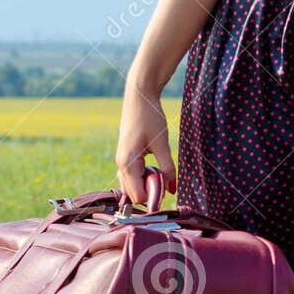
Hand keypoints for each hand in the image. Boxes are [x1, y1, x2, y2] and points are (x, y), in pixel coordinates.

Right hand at [115, 73, 176, 205]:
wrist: (139, 96)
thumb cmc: (150, 118)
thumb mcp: (162, 144)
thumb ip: (167, 169)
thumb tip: (172, 190)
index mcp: (128, 163)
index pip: (138, 195)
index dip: (154, 196)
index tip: (168, 186)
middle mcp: (121, 164)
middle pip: (133, 194)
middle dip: (150, 192)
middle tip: (166, 178)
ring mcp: (121, 160)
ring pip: (132, 186)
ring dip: (146, 184)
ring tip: (160, 172)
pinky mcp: (125, 156)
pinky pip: (131, 176)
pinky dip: (143, 177)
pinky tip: (154, 167)